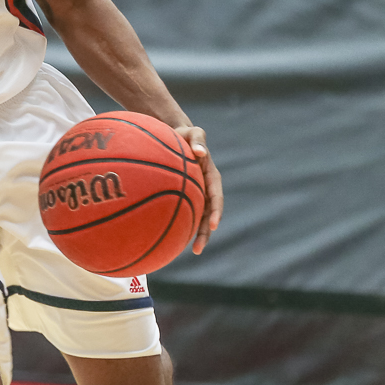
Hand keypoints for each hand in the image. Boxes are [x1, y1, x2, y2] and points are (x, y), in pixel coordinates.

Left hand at [171, 124, 222, 254]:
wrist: (175, 136)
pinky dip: (180, 224)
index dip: (216, 212)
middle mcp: (206, 189)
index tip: (212, 225)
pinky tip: (168, 238)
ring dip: (195, 235)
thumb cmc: (184, 134)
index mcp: (211, 177)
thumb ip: (197, 140)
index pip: (216, 197)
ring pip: (197, 217)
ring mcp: (196, 194)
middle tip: (197, 249)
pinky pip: (183, 212)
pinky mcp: (185, 196)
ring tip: (189, 252)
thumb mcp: (193, 132)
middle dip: (204, 233)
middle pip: (208, 215)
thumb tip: (201, 152)